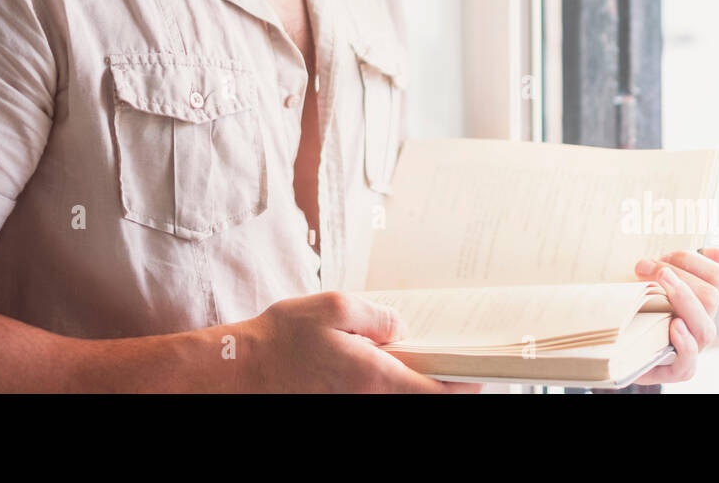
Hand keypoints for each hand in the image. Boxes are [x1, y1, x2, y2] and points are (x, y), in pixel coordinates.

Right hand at [238, 291, 482, 392]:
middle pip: (421, 400)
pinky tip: (375, 366)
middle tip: (444, 360)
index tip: (479, 372)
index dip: (465, 384)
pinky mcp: (338, 409)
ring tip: (407, 358)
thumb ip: (380, 318)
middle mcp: (368, 404)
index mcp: (375, 378)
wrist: (239, 372)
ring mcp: (353, 410)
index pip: (438, 393)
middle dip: (437, 383)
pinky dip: (386, 386)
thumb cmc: (282, 338)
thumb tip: (403, 330)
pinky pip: (375, 400)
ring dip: (408, 383)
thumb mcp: (336, 307)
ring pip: (397, 400)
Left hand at [631, 247, 718, 384]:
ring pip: (705, 328)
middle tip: (647, 266)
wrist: (619, 342)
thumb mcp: (656, 279)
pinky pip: (689, 364)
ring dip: (684, 301)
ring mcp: (692, 347)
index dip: (692, 259)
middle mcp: (701, 322)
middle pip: (711, 297)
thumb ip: (686, 263)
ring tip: (662, 282)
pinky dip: (685, 344)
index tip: (664, 255)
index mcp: (703, 299)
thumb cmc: (640, 304)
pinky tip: (674, 326)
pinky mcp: (675, 370)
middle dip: (679, 275)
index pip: (716, 274)